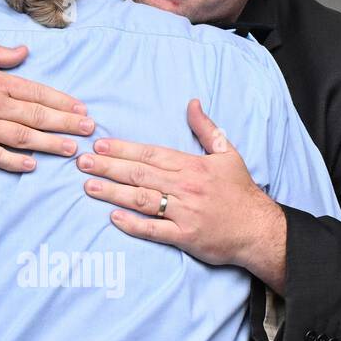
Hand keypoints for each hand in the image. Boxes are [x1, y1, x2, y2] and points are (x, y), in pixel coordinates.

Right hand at [0, 42, 94, 172]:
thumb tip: (24, 52)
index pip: (37, 93)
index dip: (62, 102)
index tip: (82, 109)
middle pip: (36, 116)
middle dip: (66, 124)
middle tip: (88, 131)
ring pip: (21, 137)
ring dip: (48, 144)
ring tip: (70, 150)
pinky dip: (14, 162)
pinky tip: (31, 166)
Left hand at [77, 98, 286, 283]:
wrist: (258, 229)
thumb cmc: (241, 191)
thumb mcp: (228, 153)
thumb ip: (206, 129)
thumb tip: (192, 103)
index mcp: (192, 165)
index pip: (151, 153)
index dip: (123, 149)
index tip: (99, 144)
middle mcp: (186, 187)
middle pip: (140, 174)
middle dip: (109, 167)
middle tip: (82, 162)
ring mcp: (185, 213)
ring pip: (143, 200)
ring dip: (113, 193)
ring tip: (89, 186)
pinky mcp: (186, 237)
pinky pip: (154, 230)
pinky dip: (133, 224)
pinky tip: (113, 217)